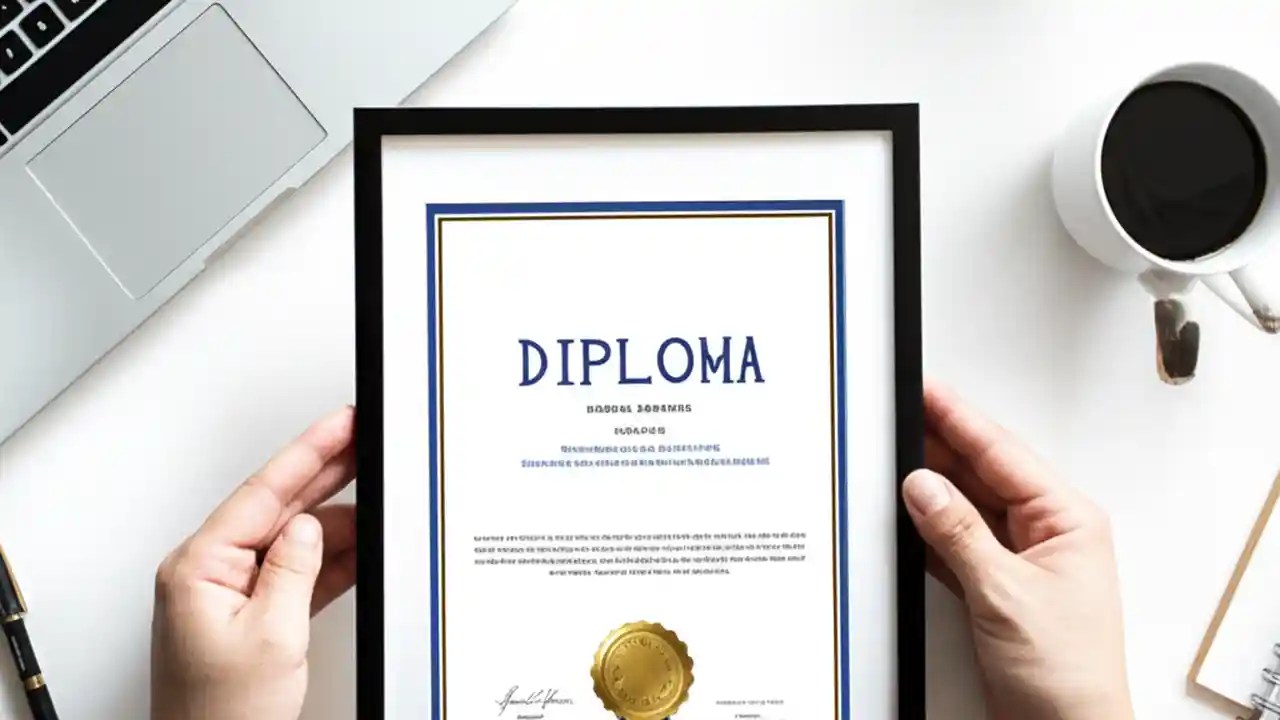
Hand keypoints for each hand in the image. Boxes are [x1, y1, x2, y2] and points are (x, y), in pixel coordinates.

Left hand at [151, 408, 356, 719]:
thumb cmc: (222, 714)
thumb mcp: (273, 635)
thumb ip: (294, 569)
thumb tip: (310, 526)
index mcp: (198, 568)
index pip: (262, 492)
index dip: (308, 451)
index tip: (340, 423)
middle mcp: (209, 574)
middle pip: (278, 507)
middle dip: (326, 474)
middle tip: (364, 440)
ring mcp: (229, 594)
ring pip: (293, 541)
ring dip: (336, 527)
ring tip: (377, 506)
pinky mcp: (251, 615)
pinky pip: (296, 574)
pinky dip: (330, 564)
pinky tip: (359, 549)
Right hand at [903, 381, 1133, 719]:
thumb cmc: (1066, 675)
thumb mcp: (1005, 594)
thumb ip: (958, 533)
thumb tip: (923, 486)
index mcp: (1067, 519)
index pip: (1002, 454)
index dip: (960, 419)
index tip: (926, 391)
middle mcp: (1046, 533)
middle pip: (982, 473)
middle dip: (939, 445)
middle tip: (897, 415)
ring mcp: (1021, 560)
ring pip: (966, 507)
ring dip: (930, 487)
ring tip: (892, 455)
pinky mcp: (996, 587)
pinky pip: (956, 542)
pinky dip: (928, 529)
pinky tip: (906, 513)